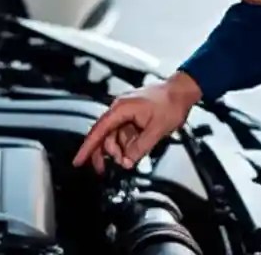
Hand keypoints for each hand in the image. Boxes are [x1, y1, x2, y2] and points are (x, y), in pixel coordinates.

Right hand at [73, 72, 202, 171]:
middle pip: (104, 135)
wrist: (182, 91)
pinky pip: (124, 133)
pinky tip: (134, 150)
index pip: (98, 131)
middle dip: (105, 153)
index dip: (87, 148)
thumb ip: (140, 148)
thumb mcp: (156, 130)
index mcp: (122, 109)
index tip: (78, 160)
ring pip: (114, 136)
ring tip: (130, 158)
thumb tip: (127, 161)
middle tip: (103, 170)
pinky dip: (127, 143)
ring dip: (120, 150)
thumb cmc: (171, 102)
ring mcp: (126, 112)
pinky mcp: (132, 115)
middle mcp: (120, 109)